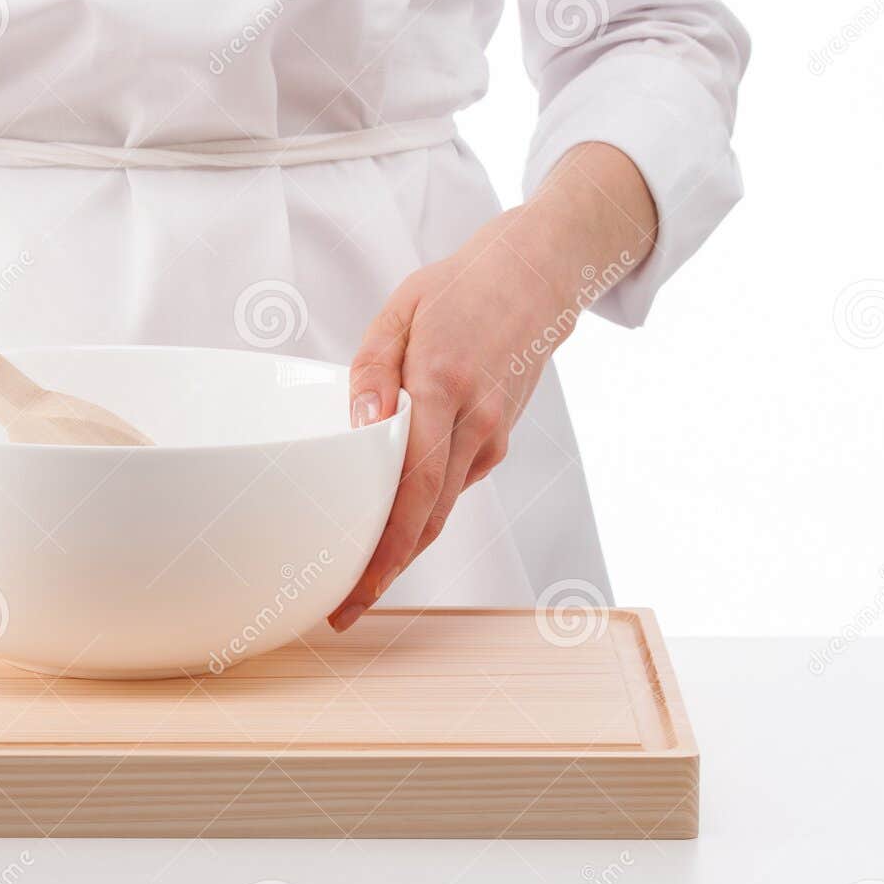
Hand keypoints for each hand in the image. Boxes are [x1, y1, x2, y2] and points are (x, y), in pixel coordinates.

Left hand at [329, 142, 656, 630]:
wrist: (540, 274)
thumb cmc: (461, 288)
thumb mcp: (399, 312)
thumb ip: (372, 371)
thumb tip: (360, 424)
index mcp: (444, 388)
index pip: (413, 490)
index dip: (384, 551)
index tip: (354, 591)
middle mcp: (477, 423)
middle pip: (429, 519)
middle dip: (385, 572)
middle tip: (343, 609)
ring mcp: (494, 436)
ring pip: (441, 509)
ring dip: (401, 547)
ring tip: (356, 577)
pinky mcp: (498, 439)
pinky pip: (452, 485)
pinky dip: (421, 510)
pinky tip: (390, 519)